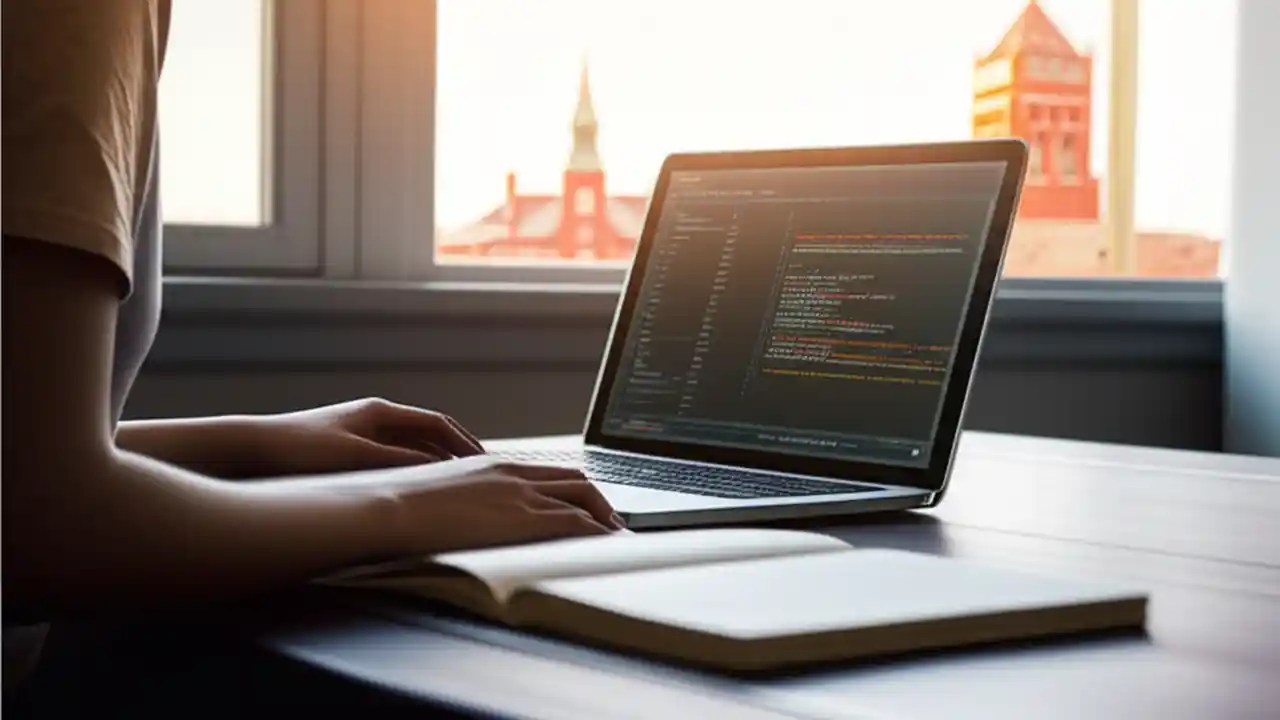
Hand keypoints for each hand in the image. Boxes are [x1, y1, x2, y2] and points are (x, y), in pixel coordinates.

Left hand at [245, 398, 484, 477]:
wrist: (254, 449)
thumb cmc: (301, 449)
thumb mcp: (355, 457)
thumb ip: (398, 463)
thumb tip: (440, 471)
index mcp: (380, 412)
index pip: (437, 424)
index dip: (464, 443)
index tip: (486, 463)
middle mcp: (375, 419)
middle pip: (428, 435)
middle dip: (456, 454)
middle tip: (482, 476)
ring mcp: (363, 434)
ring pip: (412, 449)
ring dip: (436, 464)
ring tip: (457, 487)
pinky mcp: (350, 452)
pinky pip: (394, 461)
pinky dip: (413, 473)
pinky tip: (417, 493)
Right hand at [344, 455, 625, 553]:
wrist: (386, 508)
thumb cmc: (397, 507)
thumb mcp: (435, 496)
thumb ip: (458, 501)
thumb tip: (458, 517)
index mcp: (491, 466)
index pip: (547, 472)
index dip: (573, 489)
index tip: (584, 505)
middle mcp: (512, 473)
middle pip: (575, 480)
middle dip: (599, 502)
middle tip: (611, 524)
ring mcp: (518, 493)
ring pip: (583, 498)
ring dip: (606, 518)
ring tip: (617, 539)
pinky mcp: (520, 517)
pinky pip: (574, 522)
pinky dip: (597, 532)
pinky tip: (606, 545)